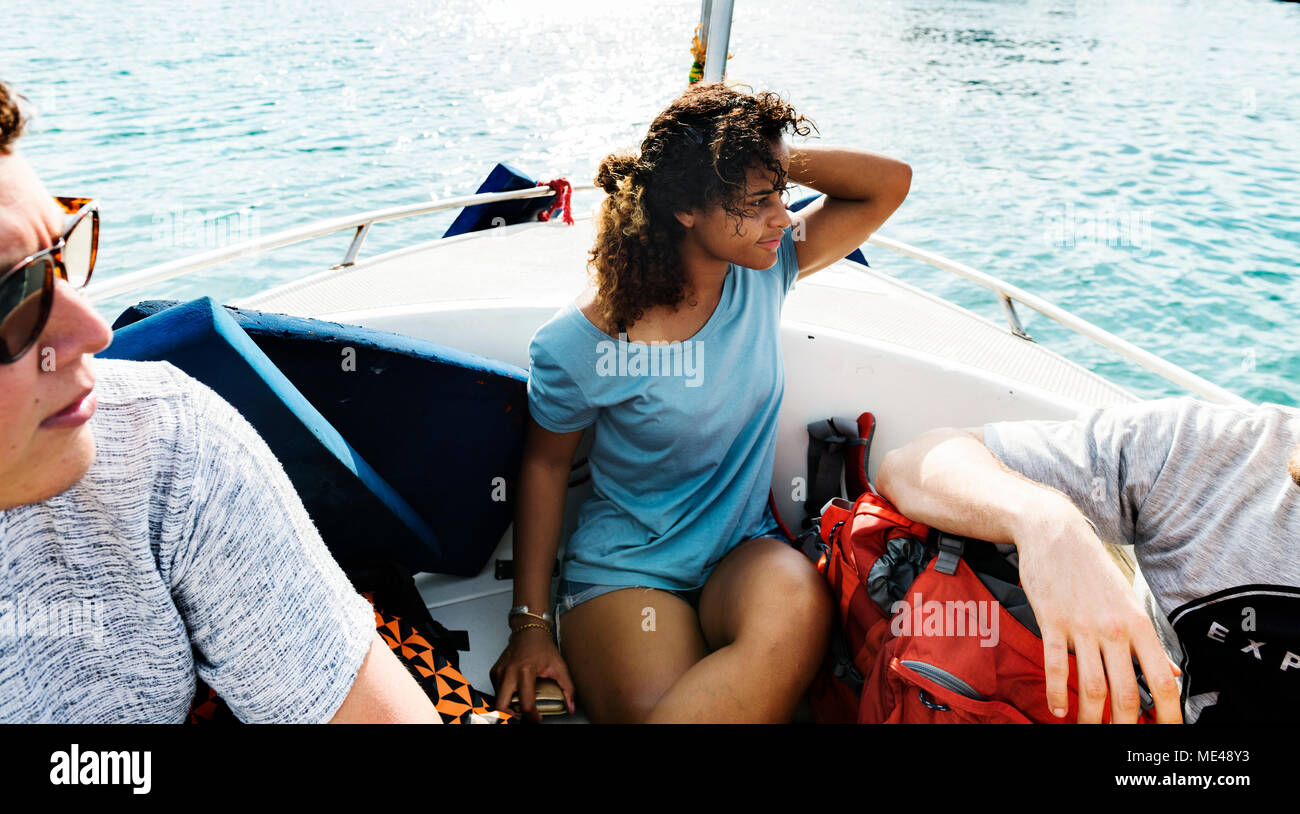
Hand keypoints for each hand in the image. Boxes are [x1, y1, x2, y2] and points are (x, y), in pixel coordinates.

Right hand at [489, 626, 575, 722]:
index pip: (526, 704)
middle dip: (511, 716)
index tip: (538, 718)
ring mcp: (499, 672)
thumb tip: (571, 706)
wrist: (528, 631)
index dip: (532, 717)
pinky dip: (504, 696)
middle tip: (523, 716)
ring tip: (520, 703)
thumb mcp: (559, 666)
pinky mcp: (494, 672)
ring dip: (508, 706)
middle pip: (502, 706)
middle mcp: (509, 672)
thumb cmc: (542, 646)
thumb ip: (568, 688)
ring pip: (498, 700)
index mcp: (526, 671)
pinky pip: (496, 691)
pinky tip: (515, 693)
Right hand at [1011, 504, 1182, 723]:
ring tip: (1087, 731)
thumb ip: (1148, 641)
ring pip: (1093, 686)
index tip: (1167, 733)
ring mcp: (1083, 626)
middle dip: (1126, 725)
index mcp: (1139, 624)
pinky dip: (1057, 693)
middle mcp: (1115, 629)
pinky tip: (1056, 709)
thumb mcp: (1127, 600)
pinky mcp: (1052, 621)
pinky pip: (1057, 666)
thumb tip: (1172, 674)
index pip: (1162, 679)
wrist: (1055, 532)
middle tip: (1121, 740)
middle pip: (1127, 692)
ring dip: (1091, 717)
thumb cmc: (1091, 567)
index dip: (1168, 713)